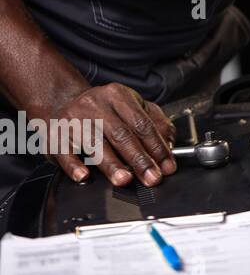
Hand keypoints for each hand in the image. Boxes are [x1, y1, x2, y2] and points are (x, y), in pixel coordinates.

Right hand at [39, 83, 176, 187]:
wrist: (62, 102)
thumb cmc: (104, 109)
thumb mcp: (133, 105)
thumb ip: (155, 122)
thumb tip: (169, 144)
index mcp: (118, 96)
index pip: (142, 123)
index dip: (157, 146)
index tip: (167, 165)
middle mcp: (95, 105)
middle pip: (121, 134)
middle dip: (139, 159)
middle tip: (152, 177)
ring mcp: (73, 120)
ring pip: (95, 144)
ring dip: (111, 164)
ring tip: (125, 179)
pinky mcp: (55, 135)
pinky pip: (64, 152)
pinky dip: (74, 166)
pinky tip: (85, 176)